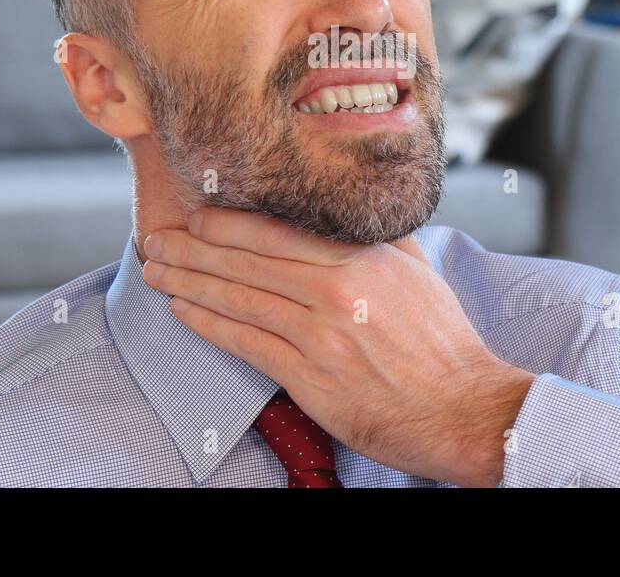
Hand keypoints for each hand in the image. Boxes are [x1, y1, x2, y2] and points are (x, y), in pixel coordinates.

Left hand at [139, 207, 535, 486]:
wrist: (464, 409)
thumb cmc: (443, 342)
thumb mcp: (418, 271)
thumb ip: (377, 237)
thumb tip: (343, 210)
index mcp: (363, 258)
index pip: (278, 230)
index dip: (227, 221)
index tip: (195, 214)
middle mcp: (337, 291)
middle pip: (247, 261)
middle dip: (192, 248)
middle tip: (155, 239)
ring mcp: (321, 336)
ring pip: (239, 299)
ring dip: (189, 283)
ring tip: (156, 271)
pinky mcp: (311, 379)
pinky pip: (247, 344)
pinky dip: (209, 324)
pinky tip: (184, 311)